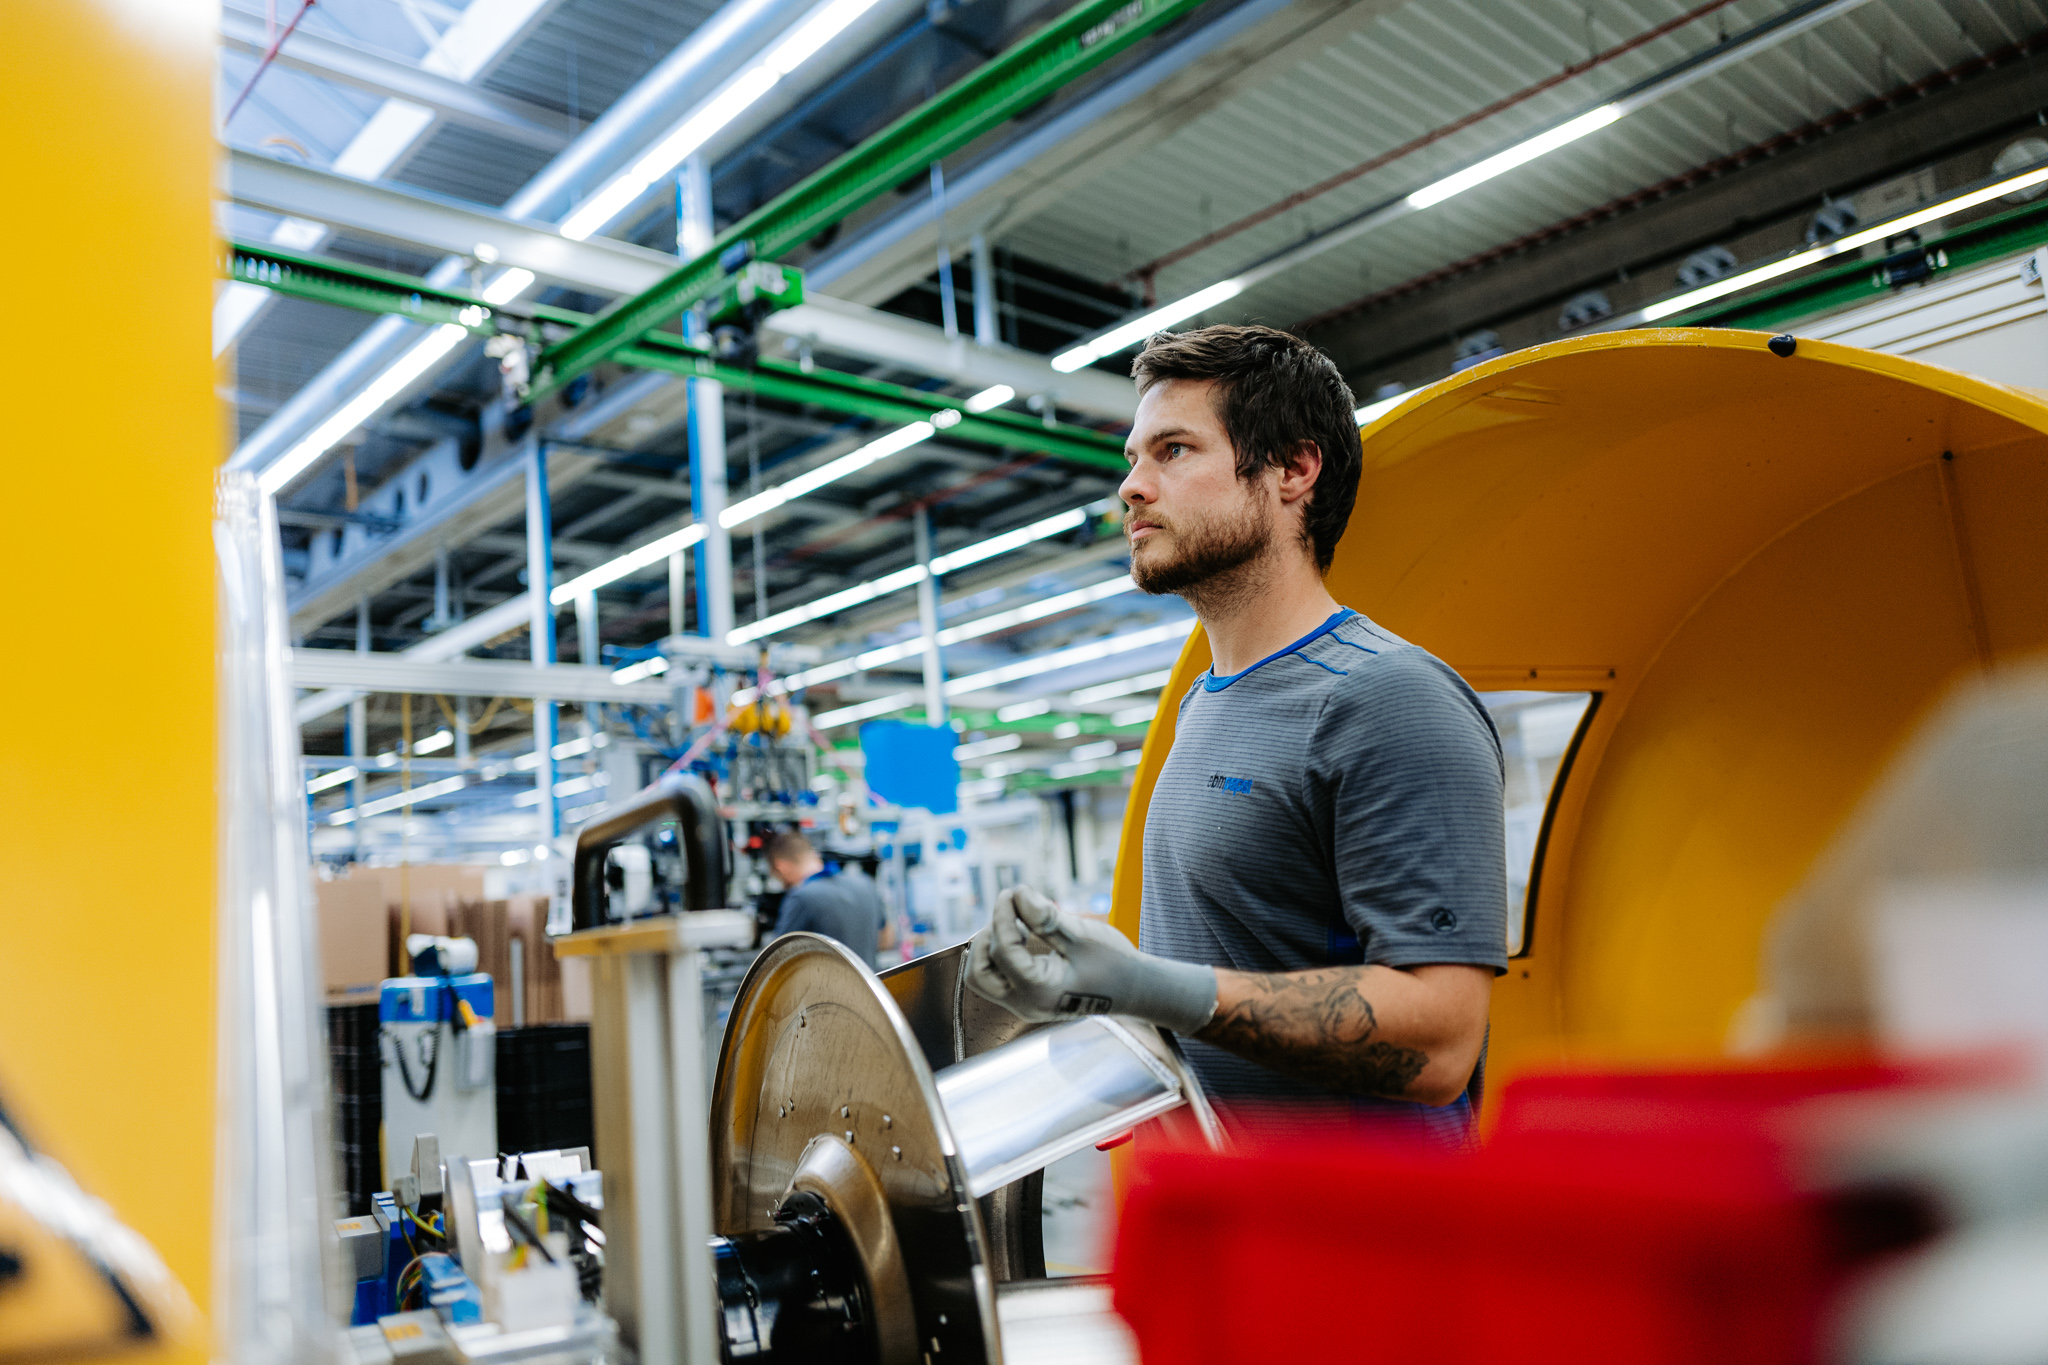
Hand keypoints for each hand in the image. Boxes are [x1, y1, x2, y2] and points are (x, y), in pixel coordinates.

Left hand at [965, 886, 1216, 1034]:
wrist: (1136, 990)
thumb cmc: (1114, 964)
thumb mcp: (1082, 936)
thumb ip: (1046, 918)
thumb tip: (1018, 894)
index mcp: (1038, 991)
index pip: (1002, 950)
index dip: (1002, 915)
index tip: (1013, 892)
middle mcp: (1025, 1004)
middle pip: (978, 972)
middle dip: (987, 937)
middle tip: (1010, 913)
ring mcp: (1024, 1004)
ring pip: (982, 978)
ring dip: (989, 947)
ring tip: (1014, 924)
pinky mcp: (1027, 998)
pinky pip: (998, 977)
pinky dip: (1000, 955)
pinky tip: (1021, 935)